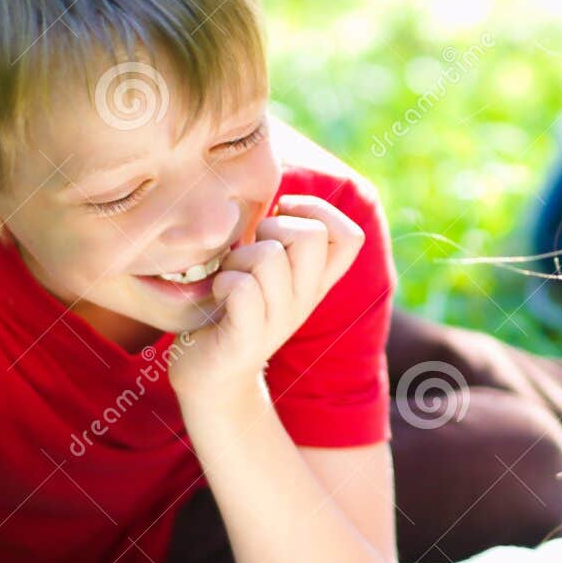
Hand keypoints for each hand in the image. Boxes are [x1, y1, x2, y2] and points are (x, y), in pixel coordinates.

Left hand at [169, 195, 364, 399]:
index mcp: (315, 281)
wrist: (210, 377)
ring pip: (268, 258)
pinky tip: (217, 296)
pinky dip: (222, 283)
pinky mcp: (248, 338)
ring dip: (237, 259)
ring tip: (229, 276)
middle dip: (273, 230)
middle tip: (252, 250)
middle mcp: (305, 299)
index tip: (283, 215)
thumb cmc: (230, 310)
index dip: (319, 211)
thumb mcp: (266, 272)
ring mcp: (279, 320)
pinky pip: (240, 288)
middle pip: (310, 236)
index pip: (351, 236)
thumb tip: (272, 186)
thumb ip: (278, 238)